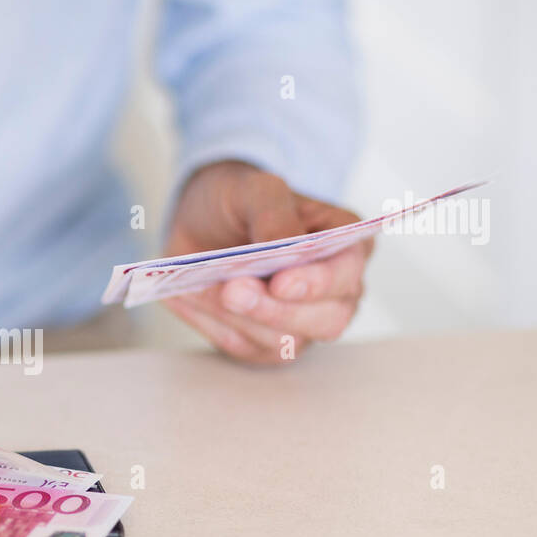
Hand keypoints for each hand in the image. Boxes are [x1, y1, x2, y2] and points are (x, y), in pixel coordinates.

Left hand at [161, 160, 370, 364]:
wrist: (204, 220)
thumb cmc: (242, 201)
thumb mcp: (256, 188)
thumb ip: (274, 214)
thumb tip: (284, 246)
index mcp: (346, 247)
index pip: (347, 273)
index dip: (318, 283)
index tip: (280, 283)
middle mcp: (335, 293)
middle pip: (326, 321)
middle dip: (275, 310)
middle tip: (232, 290)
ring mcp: (302, 323)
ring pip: (283, 343)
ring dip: (238, 318)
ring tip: (202, 288)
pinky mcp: (265, 344)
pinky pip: (244, 348)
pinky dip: (213, 324)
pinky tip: (189, 297)